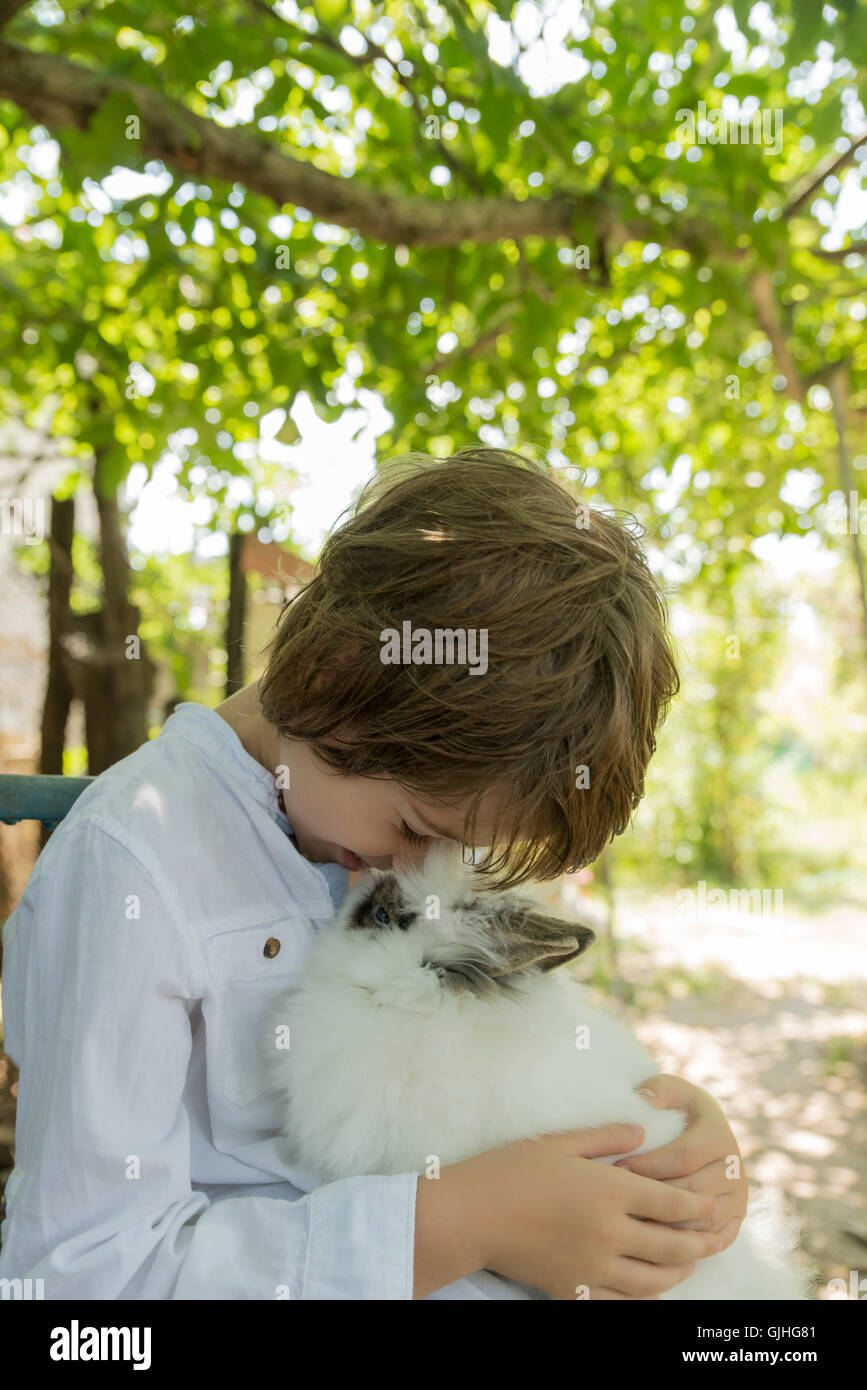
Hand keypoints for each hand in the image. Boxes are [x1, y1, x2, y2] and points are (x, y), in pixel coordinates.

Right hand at [429, 1122, 720, 1300]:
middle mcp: (609, 1233)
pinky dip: (643, 1296)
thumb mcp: (560, 1141)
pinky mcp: (574, 1288)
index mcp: (609, 1192)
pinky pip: (621, 1301)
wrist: (473, 1216)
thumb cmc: (512, 1170)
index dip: (698, 1206)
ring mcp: (593, 1265)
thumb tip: (640, 1132)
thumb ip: (605, 1137)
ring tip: (689, 1264)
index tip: (714, 1204)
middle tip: (714, 1238)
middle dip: (699, 1242)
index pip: (671, 1203)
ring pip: (652, 1279)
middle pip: (671, 1245)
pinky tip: (649, 1288)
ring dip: (678, 1272)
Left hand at [612, 1074, 747, 1252]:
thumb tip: (643, 1099)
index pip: (682, 1157)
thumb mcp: (670, 1091)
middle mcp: (735, 1167)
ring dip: (667, 1226)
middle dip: (653, 1198)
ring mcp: (738, 1196)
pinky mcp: (736, 1218)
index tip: (618, 1168)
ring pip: (702, 1221)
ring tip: (632, 1225)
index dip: (648, 1165)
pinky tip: (655, 1243)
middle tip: (620, 1202)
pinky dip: (687, 1245)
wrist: (707, 1132)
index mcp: (718, 1135)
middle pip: (692, 1192)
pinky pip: (712, 1240)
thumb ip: (656, 1090)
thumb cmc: (678, 1110)